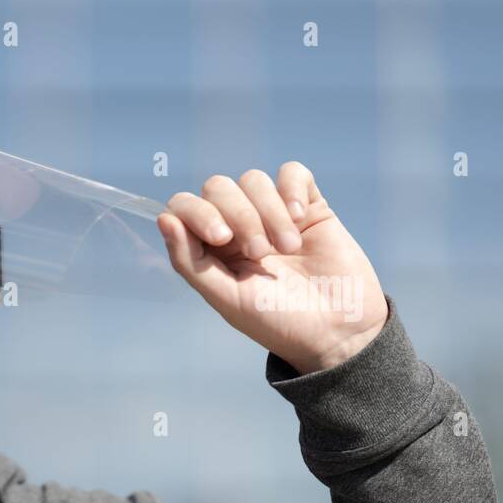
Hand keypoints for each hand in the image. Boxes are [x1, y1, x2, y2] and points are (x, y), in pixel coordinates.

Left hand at [158, 163, 387, 374]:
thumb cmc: (277, 321)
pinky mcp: (309, 206)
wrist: (337, 330)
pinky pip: (292, 173)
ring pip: (253, 180)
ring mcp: (272, 214)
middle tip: (261, 253)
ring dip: (270, 213)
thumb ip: (190, 261)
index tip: (221, 239)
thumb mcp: (227, 299)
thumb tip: (164, 219)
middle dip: (239, 216)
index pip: (184, 207)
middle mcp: (236, 227)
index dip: (197, 213)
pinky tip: (300, 218)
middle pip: (218, 188)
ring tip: (289, 249)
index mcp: (210, 250)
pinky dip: (292, 189)